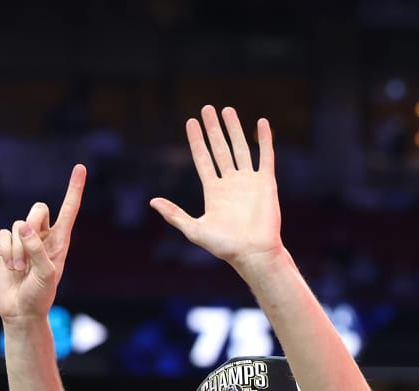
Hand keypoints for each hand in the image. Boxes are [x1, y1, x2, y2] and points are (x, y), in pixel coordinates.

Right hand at [0, 164, 86, 324]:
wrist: (20, 310)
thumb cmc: (40, 295)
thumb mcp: (46, 274)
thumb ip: (37, 249)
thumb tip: (22, 226)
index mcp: (61, 240)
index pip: (69, 209)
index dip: (74, 188)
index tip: (80, 167)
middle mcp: (44, 236)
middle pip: (37, 209)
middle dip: (32, 225)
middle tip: (30, 254)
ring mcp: (24, 240)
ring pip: (17, 225)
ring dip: (17, 250)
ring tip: (21, 269)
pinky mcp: (6, 245)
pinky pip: (3, 234)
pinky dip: (5, 251)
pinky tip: (10, 266)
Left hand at [150, 105, 281, 270]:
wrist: (254, 254)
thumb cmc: (225, 247)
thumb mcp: (194, 230)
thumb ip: (174, 214)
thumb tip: (152, 201)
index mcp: (213, 191)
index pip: (203, 158)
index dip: (196, 140)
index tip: (191, 122)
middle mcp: (231, 183)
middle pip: (220, 148)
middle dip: (213, 129)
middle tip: (207, 108)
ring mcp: (249, 181)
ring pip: (240, 148)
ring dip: (234, 129)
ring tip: (227, 110)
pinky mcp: (266, 183)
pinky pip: (265, 156)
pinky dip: (264, 139)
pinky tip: (261, 123)